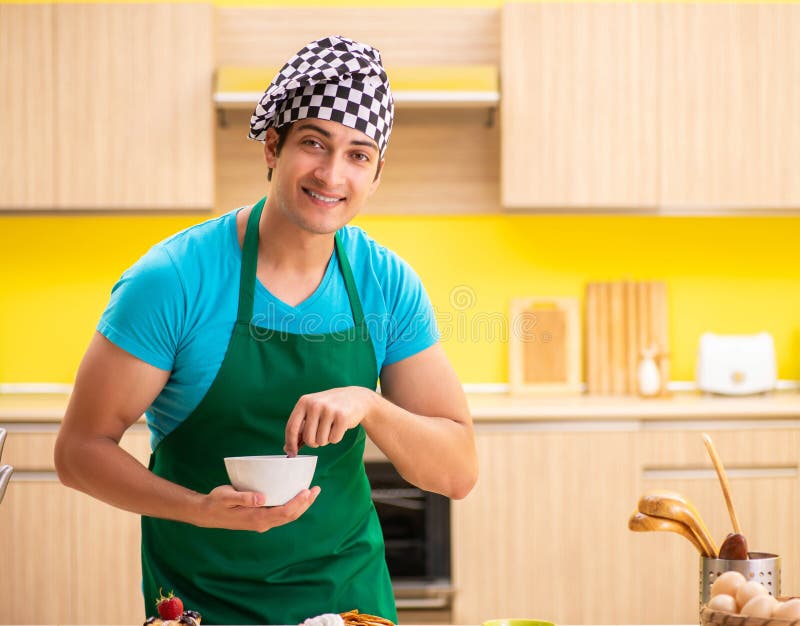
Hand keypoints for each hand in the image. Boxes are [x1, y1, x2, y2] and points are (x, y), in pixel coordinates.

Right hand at [192, 484, 320, 531]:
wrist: (208, 513)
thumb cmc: (217, 502)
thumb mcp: (226, 497)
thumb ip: (243, 497)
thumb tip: (261, 498)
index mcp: (257, 518)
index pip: (284, 512)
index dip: (298, 502)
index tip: (308, 491)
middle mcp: (263, 523)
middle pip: (290, 515)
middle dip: (305, 503)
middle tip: (317, 489)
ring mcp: (263, 522)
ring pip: (288, 516)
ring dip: (301, 505)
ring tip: (312, 492)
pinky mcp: (262, 518)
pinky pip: (281, 513)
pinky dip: (292, 505)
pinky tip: (296, 495)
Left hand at [284, 386, 377, 455]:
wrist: (355, 398)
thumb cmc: (330, 407)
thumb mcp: (312, 412)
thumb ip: (300, 429)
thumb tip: (288, 448)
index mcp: (304, 402)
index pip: (291, 427)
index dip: (290, 443)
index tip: (292, 453)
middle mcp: (315, 404)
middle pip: (308, 438)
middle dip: (314, 442)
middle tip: (320, 434)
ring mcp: (329, 410)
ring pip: (321, 441)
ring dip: (326, 439)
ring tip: (331, 427)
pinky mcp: (342, 417)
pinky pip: (334, 439)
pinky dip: (336, 437)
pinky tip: (339, 427)